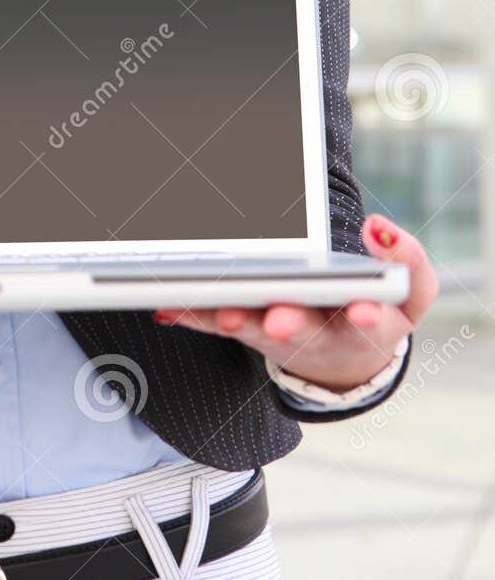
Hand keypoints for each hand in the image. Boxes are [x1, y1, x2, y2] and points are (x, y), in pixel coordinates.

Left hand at [152, 214, 437, 391]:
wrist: (344, 353)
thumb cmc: (375, 308)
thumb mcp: (410, 291)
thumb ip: (408, 259)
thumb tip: (377, 226)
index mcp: (367, 322)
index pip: (370, 320)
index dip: (366, 314)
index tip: (360, 310)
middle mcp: (321, 334)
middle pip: (306, 331)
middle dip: (291, 323)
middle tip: (278, 319)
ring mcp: (280, 334)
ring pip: (255, 330)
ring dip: (237, 320)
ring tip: (225, 310)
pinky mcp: (247, 330)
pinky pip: (217, 324)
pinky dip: (195, 316)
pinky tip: (169, 306)